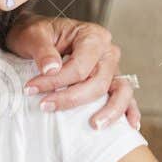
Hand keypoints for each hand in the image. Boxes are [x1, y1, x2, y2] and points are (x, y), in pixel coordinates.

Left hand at [6, 14, 139, 129]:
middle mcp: (107, 51)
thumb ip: (42, 50)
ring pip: (121, 91)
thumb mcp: (33, 36)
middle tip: (45, 106)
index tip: (31, 88)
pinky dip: (129, 110)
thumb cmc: (37, 34)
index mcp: (92, 36)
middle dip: (72, 98)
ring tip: (94, 125)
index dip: (56, 81)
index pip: (80, 66)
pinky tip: (129, 126)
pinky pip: (126, 96)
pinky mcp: (111, 81)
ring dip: (110, 110)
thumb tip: (52, 69)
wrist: (37, 36)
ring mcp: (112, 67)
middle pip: (99, 81)